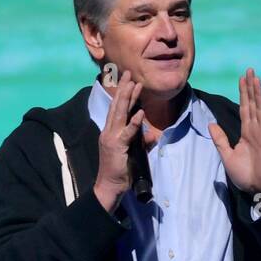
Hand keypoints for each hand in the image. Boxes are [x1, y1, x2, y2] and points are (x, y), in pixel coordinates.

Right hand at [94, 69, 144, 212]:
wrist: (109, 186)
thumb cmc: (120, 172)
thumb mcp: (133, 154)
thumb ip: (141, 142)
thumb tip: (151, 135)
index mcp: (111, 132)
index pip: (118, 110)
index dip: (124, 95)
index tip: (130, 82)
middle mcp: (109, 131)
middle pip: (117, 106)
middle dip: (124, 89)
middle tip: (129, 73)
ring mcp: (111, 138)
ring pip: (120, 114)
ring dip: (127, 98)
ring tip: (133, 84)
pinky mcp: (116, 146)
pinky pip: (127, 133)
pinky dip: (134, 122)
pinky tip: (140, 112)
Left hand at [208, 68, 260, 209]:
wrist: (257, 190)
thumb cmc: (245, 175)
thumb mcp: (227, 155)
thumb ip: (220, 139)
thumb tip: (211, 124)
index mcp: (247, 132)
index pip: (245, 108)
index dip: (244, 93)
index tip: (242, 78)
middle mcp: (256, 131)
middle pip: (253, 105)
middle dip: (251, 88)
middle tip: (250, 71)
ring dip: (259, 96)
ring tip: (257, 80)